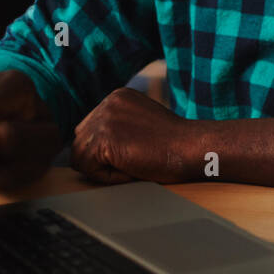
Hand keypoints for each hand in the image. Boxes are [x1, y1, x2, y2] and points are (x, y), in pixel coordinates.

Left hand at [71, 88, 200, 184]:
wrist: (193, 148)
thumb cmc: (174, 144)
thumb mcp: (142, 122)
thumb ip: (118, 124)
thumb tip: (92, 144)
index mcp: (117, 96)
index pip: (89, 129)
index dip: (106, 150)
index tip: (133, 151)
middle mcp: (108, 102)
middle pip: (80, 141)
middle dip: (99, 159)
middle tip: (132, 160)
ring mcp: (104, 119)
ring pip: (80, 156)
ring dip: (103, 169)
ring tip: (133, 164)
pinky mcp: (104, 139)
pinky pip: (87, 168)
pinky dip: (107, 177)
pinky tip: (132, 168)